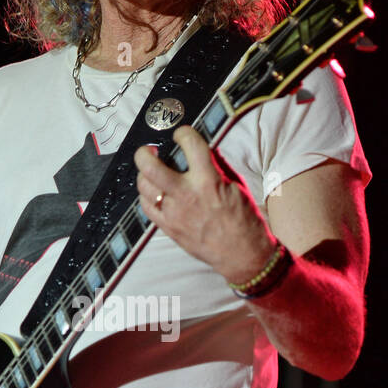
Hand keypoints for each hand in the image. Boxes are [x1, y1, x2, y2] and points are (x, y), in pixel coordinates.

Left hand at [134, 124, 276, 281]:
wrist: (242, 254)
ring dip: (144, 174)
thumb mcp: (237, 186)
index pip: (190, 145)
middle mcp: (187, 195)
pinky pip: (146, 207)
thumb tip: (205, 149)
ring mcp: (174, 213)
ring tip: (150, 171)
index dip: (183, 133)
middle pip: (151, 167)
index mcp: (208, 181)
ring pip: (144, 187)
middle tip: (149, 150)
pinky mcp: (168, 228)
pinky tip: (153, 192)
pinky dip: (146, 196)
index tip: (182, 134)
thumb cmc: (244, 221)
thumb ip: (218, 166)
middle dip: (145, 153)